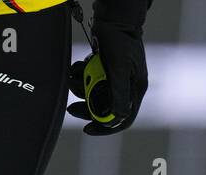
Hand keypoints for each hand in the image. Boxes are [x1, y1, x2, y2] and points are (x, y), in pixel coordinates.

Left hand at [68, 0, 149, 134]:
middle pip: (105, 107)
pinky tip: (76, 67)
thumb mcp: (120, 68)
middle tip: (70, 108)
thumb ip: (119, 93)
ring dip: (80, 87)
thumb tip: (117, 119)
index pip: (123, 118)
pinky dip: (79, 75)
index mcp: (135, 90)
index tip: (88, 128)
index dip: (105, 126)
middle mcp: (125, 87)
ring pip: (93, 93)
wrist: (113, 16)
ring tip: (72, 77)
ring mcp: (113, 77)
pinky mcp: (102, 68)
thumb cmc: (120, 40)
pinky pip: (88, 79)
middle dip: (87, 106)